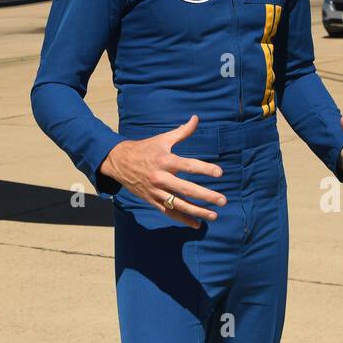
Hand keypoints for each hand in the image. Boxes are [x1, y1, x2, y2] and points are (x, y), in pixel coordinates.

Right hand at [99, 114, 225, 227]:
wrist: (119, 162)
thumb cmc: (145, 149)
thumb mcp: (162, 139)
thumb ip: (182, 132)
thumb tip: (196, 118)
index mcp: (165, 160)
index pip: (188, 165)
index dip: (205, 169)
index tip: (220, 173)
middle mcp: (160, 177)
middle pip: (186, 189)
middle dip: (206, 196)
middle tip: (222, 200)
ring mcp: (155, 191)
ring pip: (179, 204)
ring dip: (197, 211)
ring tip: (214, 215)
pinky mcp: (151, 200)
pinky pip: (168, 212)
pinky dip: (182, 219)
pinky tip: (197, 224)